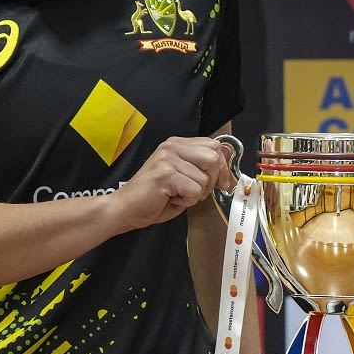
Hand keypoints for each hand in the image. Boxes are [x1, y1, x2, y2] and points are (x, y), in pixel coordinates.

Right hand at [111, 136, 233, 231]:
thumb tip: (228, 155)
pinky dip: (187, 201)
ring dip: (196, 194)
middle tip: (197, 192)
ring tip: (178, 195)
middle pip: (213, 157)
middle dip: (212, 180)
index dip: (222, 166)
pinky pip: (194, 190)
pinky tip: (171, 199)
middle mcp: (171, 146)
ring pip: (204, 178)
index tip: (220, 183)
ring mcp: (167, 158)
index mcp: (176, 144)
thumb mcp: (184, 178)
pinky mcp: (165, 174)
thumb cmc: (155, 197)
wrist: (125, 209)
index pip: (213, 146)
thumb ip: (203, 166)